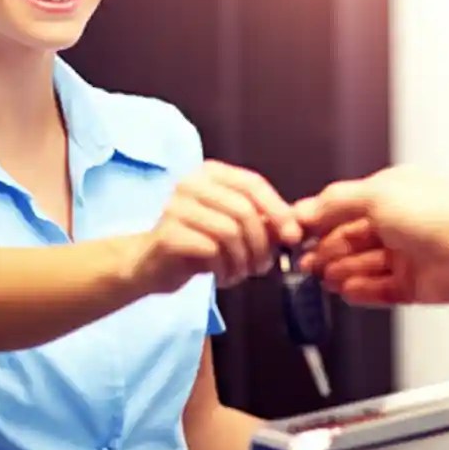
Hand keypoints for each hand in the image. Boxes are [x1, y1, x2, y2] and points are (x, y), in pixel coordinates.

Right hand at [132, 160, 303, 292]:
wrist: (151, 265)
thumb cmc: (199, 244)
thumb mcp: (235, 228)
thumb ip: (263, 222)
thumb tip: (297, 228)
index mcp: (210, 173)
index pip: (253, 184)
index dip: (278, 210)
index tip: (292, 237)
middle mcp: (191, 183)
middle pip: (244, 210)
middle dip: (261, 244)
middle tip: (261, 267)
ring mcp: (176, 206)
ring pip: (230, 232)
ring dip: (243, 261)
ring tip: (240, 273)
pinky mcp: (168, 234)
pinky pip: (211, 251)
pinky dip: (224, 269)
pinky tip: (222, 276)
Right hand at [294, 165, 448, 304]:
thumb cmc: (438, 214)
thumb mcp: (374, 195)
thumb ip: (336, 203)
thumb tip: (308, 209)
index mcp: (389, 194)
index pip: (344, 208)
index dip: (319, 221)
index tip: (297, 233)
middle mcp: (398, 223)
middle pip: (351, 240)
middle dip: (326, 251)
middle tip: (306, 262)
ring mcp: (406, 255)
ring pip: (363, 266)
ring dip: (341, 272)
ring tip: (325, 278)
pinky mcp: (413, 285)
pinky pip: (380, 290)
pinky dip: (362, 291)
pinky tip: (347, 291)